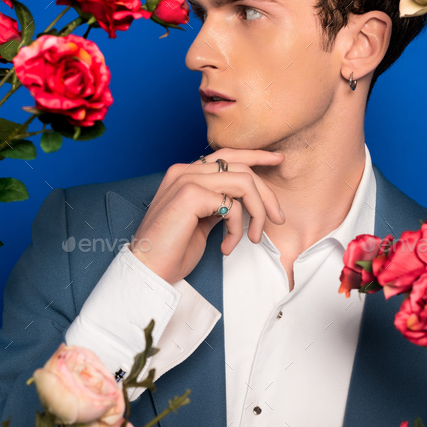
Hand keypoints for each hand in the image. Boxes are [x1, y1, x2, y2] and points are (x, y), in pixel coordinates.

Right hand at [129, 148, 284, 282]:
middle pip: (241, 167)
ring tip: (253, 237)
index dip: (255, 156)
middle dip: (266, 193)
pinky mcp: (191, 195)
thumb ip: (216, 204)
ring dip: (258, 212)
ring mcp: (186, 179)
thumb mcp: (200, 222)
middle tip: (278, 218)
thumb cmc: (172, 251)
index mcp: (184, 173)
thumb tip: (240, 202)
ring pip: (244, 182)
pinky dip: (238, 228)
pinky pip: (233, 206)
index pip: (226, 156)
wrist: (148, 270)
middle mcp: (184, 171)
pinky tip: (227, 247)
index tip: (277, 160)